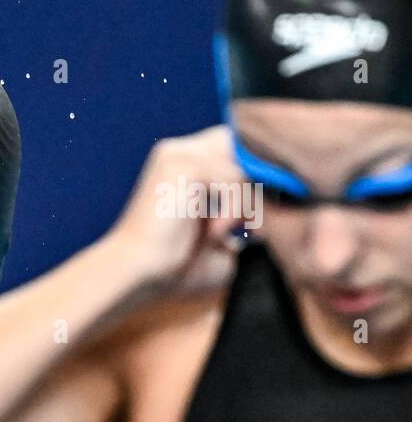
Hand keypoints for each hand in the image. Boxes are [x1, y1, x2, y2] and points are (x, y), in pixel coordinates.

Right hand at [104, 125, 248, 296]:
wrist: (137, 275)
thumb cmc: (173, 266)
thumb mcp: (222, 234)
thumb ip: (249, 212)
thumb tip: (284, 202)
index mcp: (185, 163)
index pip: (238, 146)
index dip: (259, 173)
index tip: (265, 212)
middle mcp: (180, 150)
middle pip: (245, 146)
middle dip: (259, 182)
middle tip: (252, 222)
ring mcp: (180, 154)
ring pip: (244, 164)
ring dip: (246, 203)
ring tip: (223, 234)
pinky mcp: (182, 165)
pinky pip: (233, 177)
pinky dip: (233, 210)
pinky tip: (213, 234)